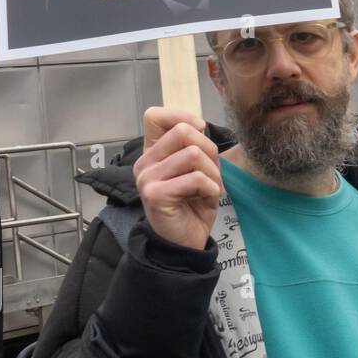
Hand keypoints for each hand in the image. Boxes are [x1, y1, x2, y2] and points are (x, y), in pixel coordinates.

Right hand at [133, 108, 220, 249]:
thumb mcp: (197, 169)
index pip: (155, 116)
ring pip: (194, 154)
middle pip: (183, 131)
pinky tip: (204, 200)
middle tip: (209, 174)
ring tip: (207, 190)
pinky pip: (196, 178)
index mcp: (153, 153)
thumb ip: (194, 146)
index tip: (199, 132)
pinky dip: (211, 189)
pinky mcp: (155, 194)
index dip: (182, 116)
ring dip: (212, 174)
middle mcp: (145, 163)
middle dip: (209, 151)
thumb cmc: (192, 203)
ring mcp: (147, 178)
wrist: (185, 242)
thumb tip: (199, 124)